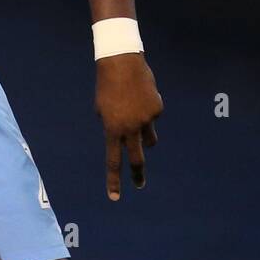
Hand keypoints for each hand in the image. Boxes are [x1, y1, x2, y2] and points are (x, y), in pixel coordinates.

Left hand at [94, 52, 162, 200]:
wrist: (121, 62)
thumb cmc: (107, 86)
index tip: (115, 197)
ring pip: (149, 139)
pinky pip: (153, 117)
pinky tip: (141, 95)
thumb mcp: (102, 109)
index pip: (113, 160)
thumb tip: (126, 139)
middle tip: (139, 185)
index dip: (114, 180)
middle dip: (138, 174)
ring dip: (145, 136)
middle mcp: (130, 127)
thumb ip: (113, 127)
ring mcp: (146, 119)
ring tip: (136, 117)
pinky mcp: (158, 109)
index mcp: (112, 129)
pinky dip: (148, 111)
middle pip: (137, 158)